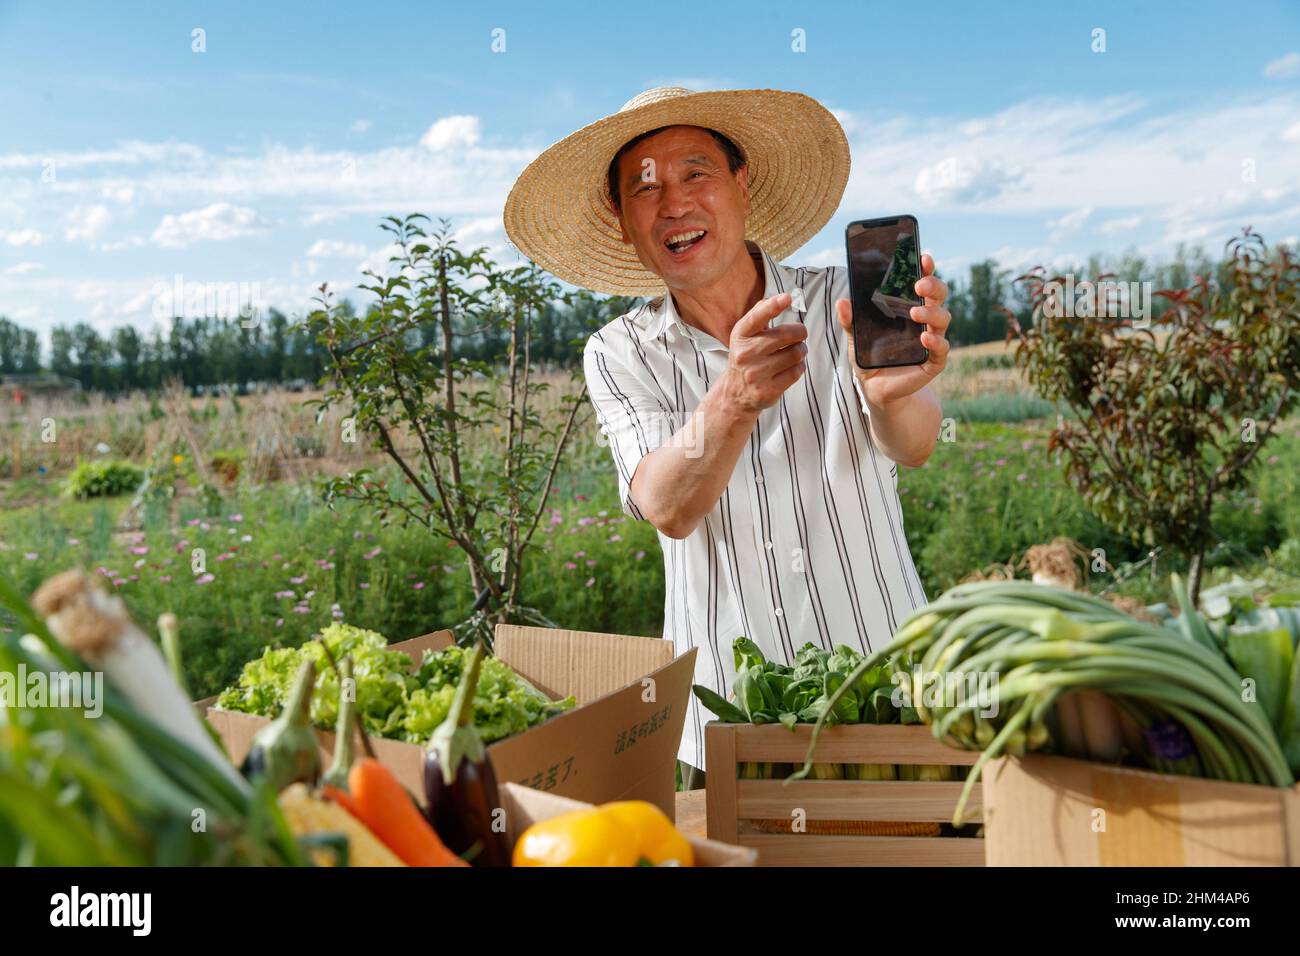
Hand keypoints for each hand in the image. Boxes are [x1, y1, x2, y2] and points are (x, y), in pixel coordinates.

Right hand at [724, 292, 807, 412]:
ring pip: (795, 354)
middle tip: (800, 335)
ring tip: (796, 352)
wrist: (735, 393)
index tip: (787, 298)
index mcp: (740, 336)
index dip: (772, 306)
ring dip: (801, 350)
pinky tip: (792, 366)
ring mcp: (755, 374)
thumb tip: (779, 297)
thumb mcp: (746, 335)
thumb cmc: (747, 357)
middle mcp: (745, 354)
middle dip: (800, 333)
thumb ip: (760, 314)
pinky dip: (799, 366)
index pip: (756, 318)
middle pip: (786, 335)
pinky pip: (797, 371)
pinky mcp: (767, 390)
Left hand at [836, 253, 950, 407]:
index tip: (923, 258)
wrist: (875, 389)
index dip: (926, 269)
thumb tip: (842, 302)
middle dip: (933, 286)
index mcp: (909, 307)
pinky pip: (942, 349)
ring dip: (931, 313)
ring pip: (943, 319)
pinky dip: (936, 342)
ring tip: (915, 313)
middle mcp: (924, 320)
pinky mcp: (933, 361)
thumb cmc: (870, 357)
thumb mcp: (855, 339)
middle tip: (919, 285)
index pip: (922, 284)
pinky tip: (925, 338)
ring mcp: (932, 340)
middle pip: (938, 296)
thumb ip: (850, 321)